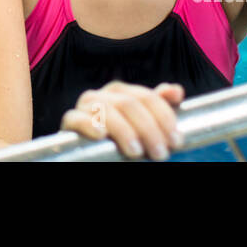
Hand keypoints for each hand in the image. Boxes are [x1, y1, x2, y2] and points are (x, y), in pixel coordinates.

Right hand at [59, 80, 184, 160]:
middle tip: (160, 153)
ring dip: (124, 131)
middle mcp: (103, 94)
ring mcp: (85, 106)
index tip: (176, 140)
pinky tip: (101, 135)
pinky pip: (77, 118)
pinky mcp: (70, 121)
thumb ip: (158, 108)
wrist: (93, 156)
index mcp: (122, 92)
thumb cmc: (120, 142)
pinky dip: (89, 124)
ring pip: (106, 109)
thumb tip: (176, 91)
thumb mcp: (142, 126)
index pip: (147, 97)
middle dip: (149, 129)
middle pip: (129, 104)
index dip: (164, 117)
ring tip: (136, 152)